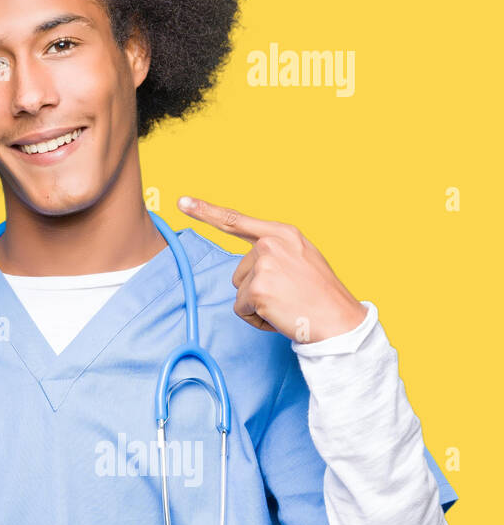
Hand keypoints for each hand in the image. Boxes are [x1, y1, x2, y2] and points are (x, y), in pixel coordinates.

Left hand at [177, 196, 365, 343]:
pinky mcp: (256, 289)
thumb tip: (253, 260)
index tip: (182, 202)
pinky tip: (281, 316)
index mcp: (282, 233)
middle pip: (239, 271)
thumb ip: (276, 252)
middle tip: (289, 296)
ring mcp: (262, 265)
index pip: (235, 220)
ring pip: (239, 291)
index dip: (205, 211)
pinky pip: (241, 310)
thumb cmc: (322, 295)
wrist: (341, 322)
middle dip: (257, 289)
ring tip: (288, 305)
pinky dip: (257, 319)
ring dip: (258, 304)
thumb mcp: (303, 258)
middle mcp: (270, 244)